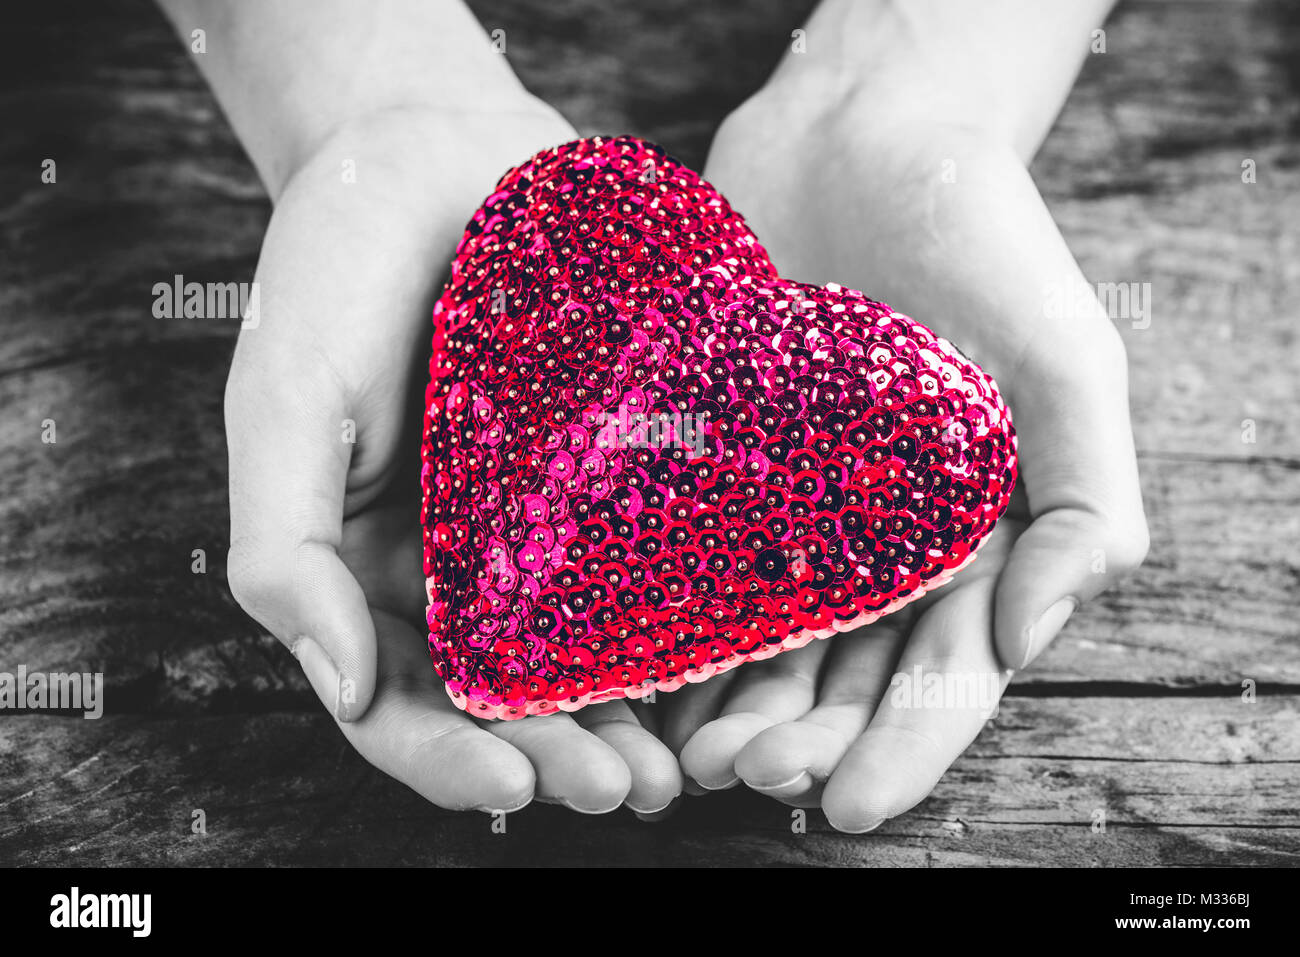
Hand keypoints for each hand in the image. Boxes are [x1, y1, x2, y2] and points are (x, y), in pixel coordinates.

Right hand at [225, 105, 681, 815]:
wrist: (433, 155)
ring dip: (639, 715)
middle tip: (627, 788)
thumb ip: (285, 547)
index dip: (451, 758)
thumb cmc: (335, 276)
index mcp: (378, 572)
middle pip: (515, 697)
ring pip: (598, 647)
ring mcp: (552, 520)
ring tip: (686, 760)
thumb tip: (336, 682)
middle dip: (566, 752)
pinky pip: (659, 553)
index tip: (513, 782)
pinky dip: (689, 617)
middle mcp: (471, 565)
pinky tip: (730, 651)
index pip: (404, 703)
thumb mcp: (282, 406)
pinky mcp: (623, 466)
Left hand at [655, 87, 1147, 828]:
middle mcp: (881, 547)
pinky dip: (663, 620)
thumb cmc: (983, 238)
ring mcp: (795, 512)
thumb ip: (1082, 502)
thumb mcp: (1069, 359)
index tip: (851, 804)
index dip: (902, 748)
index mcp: (974, 543)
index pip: (943, 675)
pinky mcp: (721, 467)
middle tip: (742, 773)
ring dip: (720, 703)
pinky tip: (626, 668)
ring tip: (677, 749)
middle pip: (840, 674)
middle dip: (797, 738)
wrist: (866, 140)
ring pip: (759, 638)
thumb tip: (1033, 641)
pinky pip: (689, 558)